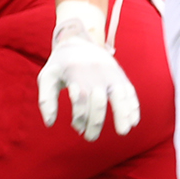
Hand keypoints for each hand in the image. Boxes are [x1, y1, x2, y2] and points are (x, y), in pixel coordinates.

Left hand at [37, 0, 139, 140]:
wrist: (79, 40)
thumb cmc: (61, 65)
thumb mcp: (47, 77)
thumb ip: (46, 100)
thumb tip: (50, 123)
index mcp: (76, 71)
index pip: (80, 97)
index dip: (79, 116)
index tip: (77, 128)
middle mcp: (95, 72)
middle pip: (99, 99)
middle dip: (95, 121)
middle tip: (90, 138)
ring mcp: (110, 73)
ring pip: (119, 94)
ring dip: (122, 114)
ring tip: (123, 131)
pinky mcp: (120, 75)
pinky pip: (129, 90)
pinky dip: (133, 105)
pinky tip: (134, 121)